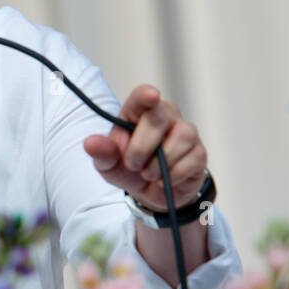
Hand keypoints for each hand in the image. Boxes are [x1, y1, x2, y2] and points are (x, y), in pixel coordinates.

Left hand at [82, 85, 207, 211]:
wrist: (150, 193)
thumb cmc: (128, 169)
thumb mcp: (108, 165)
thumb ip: (102, 153)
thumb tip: (90, 143)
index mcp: (138, 113)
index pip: (142, 96)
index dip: (146, 95)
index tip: (150, 96)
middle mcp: (165, 116)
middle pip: (159, 117)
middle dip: (142, 146)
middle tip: (132, 164)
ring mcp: (185, 132)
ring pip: (181, 136)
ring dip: (160, 163)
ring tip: (148, 174)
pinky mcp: (199, 153)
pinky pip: (192, 160)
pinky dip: (174, 175)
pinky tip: (164, 180)